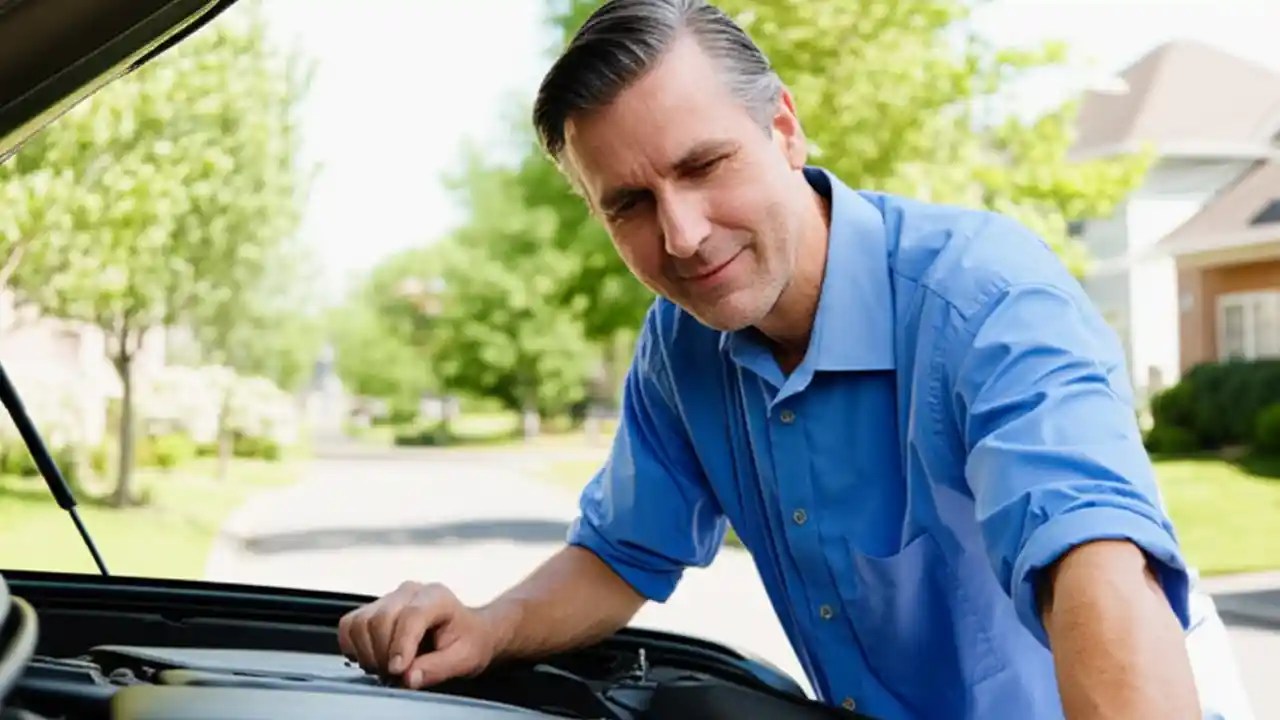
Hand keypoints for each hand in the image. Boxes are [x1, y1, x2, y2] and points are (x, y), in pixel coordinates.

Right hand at [337, 581, 502, 689]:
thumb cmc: (467, 643)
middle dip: (383, 654)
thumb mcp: (463, 659)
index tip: (396, 670)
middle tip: (394, 675)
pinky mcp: (373, 608)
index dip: (400, 645)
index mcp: (437, 597)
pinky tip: (373, 657)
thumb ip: (436, 669)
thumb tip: (407, 677)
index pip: (411, 616)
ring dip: (367, 652)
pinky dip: (353, 646)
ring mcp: (389, 598)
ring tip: (385, 667)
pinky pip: (349, 625)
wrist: (466, 633)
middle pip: (381, 619)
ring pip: (361, 622)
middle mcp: (410, 592)